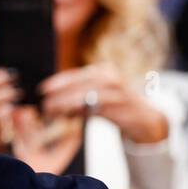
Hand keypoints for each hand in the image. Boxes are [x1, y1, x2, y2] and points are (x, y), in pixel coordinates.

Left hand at [39, 64, 168, 144]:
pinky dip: (80, 113)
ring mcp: (118, 93)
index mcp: (105, 71)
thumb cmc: (114, 104)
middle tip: (44, 104)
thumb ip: (77, 93)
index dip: (59, 82)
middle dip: (60, 94)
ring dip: (67, 105)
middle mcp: (112, 79)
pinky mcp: (121, 109)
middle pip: (81, 85)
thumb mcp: (96, 93)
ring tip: (52, 111)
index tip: (42, 89)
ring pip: (87, 97)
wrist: (145, 117)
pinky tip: (68, 116)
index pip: (77, 75)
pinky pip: (96, 110)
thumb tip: (51, 100)